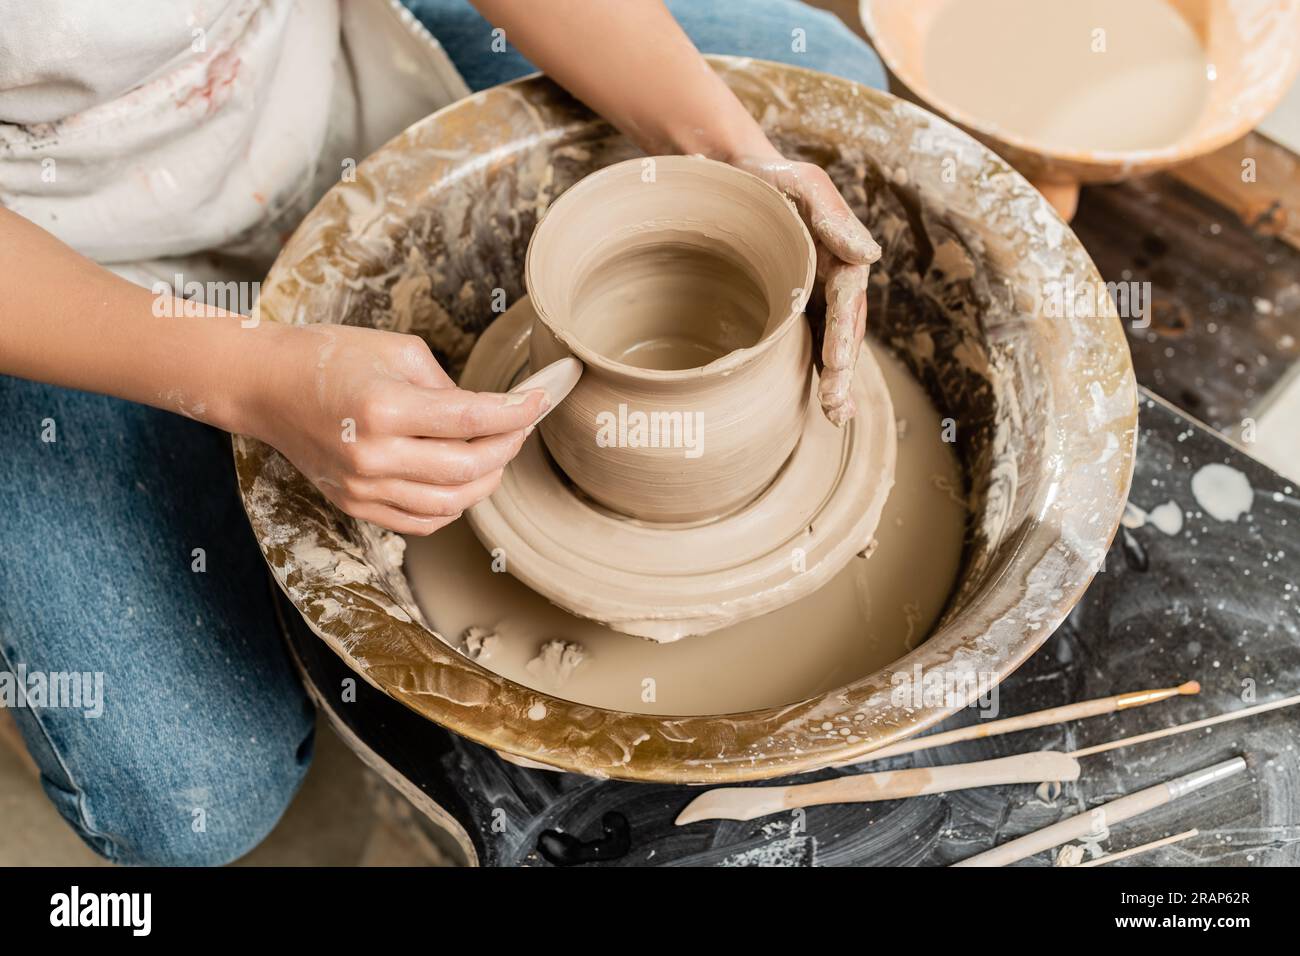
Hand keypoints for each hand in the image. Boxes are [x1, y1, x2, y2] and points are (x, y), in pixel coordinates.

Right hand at [246, 324, 544, 534]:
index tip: (540, 401)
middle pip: (468, 467)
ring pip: (450, 504)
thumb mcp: (397, 352)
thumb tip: (490, 414)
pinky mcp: (356, 505)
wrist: (266, 387)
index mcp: (384, 408)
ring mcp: (363, 488)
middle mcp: (373, 455)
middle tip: (520, 426)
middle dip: (508, 446)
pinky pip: (421, 522)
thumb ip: (447, 388)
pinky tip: (464, 481)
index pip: (471, 418)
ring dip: (486, 481)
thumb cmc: (331, 358)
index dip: (516, 412)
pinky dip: (453, 507)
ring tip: (497, 454)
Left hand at [733, 154, 880, 425]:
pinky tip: (819, 402)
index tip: (838, 363)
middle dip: (842, 370)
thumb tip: (871, 258)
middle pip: (843, 329)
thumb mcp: (801, 183)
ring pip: (829, 341)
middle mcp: (833, 277)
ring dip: (835, 379)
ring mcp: (815, 293)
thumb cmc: (768, 178)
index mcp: (840, 252)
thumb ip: (833, 218)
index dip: (843, 333)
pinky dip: (816, 370)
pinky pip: (807, 339)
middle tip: (835, 406)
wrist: (733, 175)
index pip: (846, 300)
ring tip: (835, 415)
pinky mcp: (794, 304)